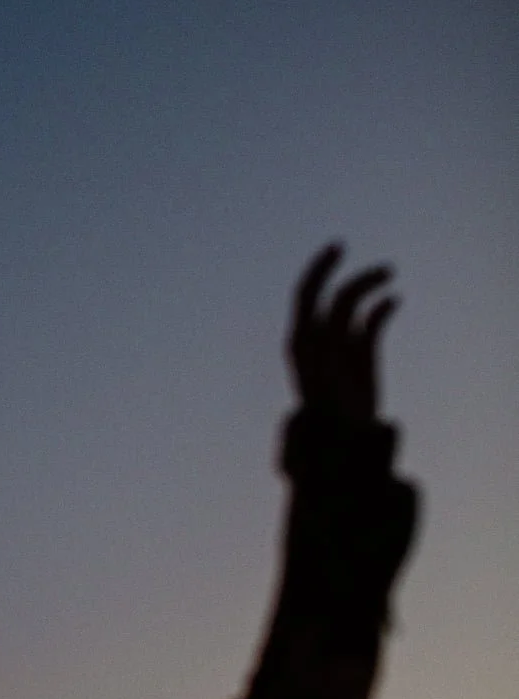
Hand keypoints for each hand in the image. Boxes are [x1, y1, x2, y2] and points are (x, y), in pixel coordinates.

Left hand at [287, 243, 399, 422]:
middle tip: (379, 267)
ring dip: (370, 286)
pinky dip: (381, 308)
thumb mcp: (317, 392)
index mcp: (303, 342)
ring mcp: (340, 345)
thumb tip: (319, 359)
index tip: (339, 248)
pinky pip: (370, 322)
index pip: (306, 294)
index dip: (319, 269)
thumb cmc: (325, 426)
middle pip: (334, 296)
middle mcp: (319, 339)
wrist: (338, 449)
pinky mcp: (360, 355)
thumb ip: (321, 368)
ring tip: (390, 274)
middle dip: (353, 277)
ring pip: (353, 304)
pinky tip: (395, 300)